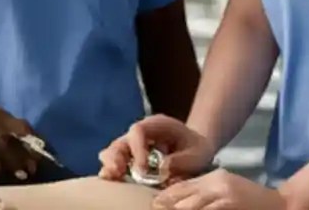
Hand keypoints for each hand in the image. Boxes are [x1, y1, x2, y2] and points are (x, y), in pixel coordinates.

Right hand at [97, 114, 214, 183]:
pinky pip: (114, 164)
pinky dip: (112, 173)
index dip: (137, 149)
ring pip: (113, 151)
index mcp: (156, 125)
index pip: (138, 131)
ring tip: (112, 178)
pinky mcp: (129, 160)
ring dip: (110, 165)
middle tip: (117, 173)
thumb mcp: (197, 153)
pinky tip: (113, 183)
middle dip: (115, 157)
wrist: (195, 151)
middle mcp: (140, 134)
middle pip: (120, 141)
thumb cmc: (196, 149)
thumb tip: (162, 168)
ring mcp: (132, 146)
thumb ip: (182, 160)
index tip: (142, 170)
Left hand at [153, 169, 287, 209]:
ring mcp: (223, 192)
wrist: (281, 205)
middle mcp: (216, 181)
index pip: (181, 186)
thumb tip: (180, 203)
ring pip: (190, 205)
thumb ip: (205, 194)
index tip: (152, 205)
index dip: (164, 197)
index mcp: (213, 177)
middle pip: (182, 195)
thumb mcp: (227, 191)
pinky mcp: (229, 202)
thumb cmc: (252, 202)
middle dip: (165, 206)